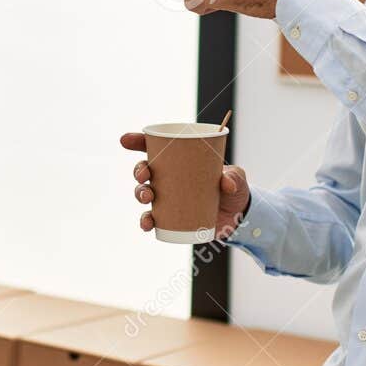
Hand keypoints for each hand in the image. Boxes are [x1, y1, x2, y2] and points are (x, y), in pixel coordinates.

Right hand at [120, 132, 250, 240]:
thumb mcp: (237, 177)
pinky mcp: (171, 218)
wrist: (239, 215)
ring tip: (147, 198)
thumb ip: (234, 177)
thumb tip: (226, 184)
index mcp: (180, 160)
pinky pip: (152, 219)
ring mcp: (168, 198)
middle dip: (138, 171)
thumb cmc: (233, 188)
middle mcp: (169, 178)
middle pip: (144, 170)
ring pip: (144, 193)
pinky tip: (148, 224)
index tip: (126, 140)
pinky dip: (147, 222)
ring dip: (140, 194)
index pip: (154, 147)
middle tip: (145, 174)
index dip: (137, 141)